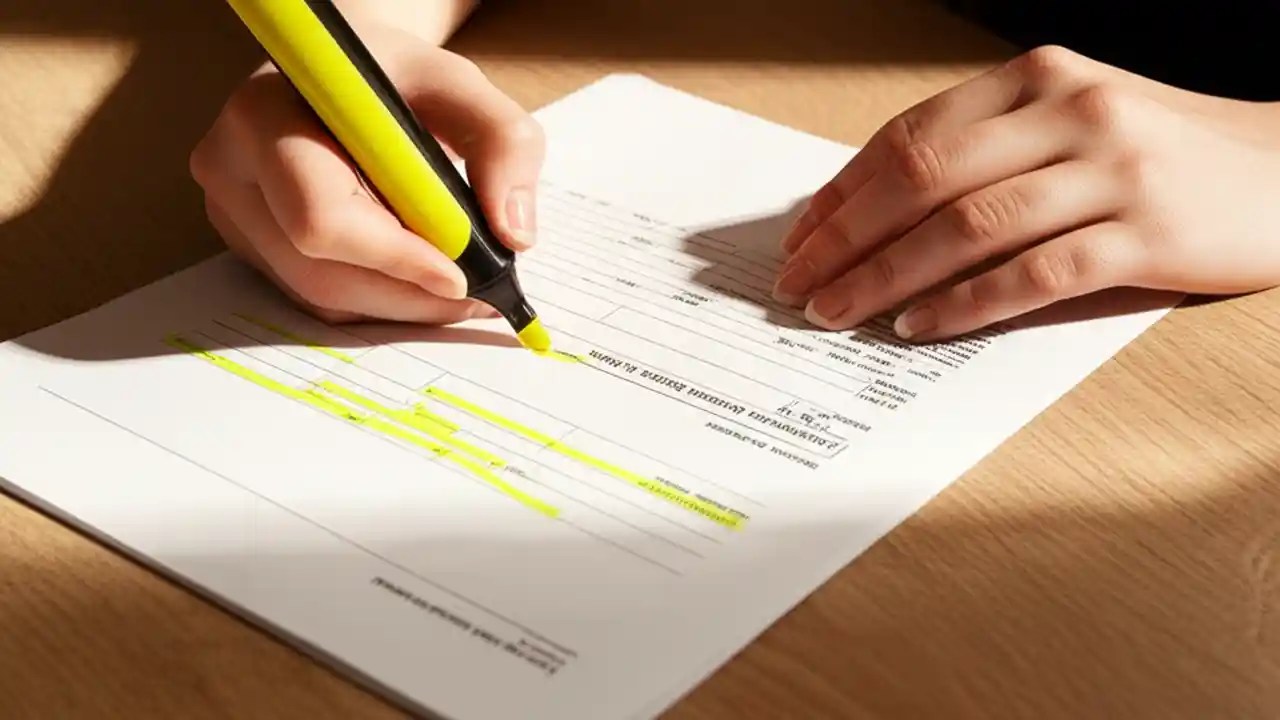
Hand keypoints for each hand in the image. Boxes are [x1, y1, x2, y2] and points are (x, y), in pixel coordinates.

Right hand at [189, 24, 543, 324]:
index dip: (395, 256)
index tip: (462, 274)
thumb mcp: (459, 84)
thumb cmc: (395, 75)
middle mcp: (231, 170)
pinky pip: (319, 299)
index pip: (321, 216)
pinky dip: (382, 301)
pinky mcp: (253, 248)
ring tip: (465, 290)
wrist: (345, 76)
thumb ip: (503, 143)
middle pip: (321, 273)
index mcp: (264, 116)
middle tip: (482, 296)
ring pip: (322, 298)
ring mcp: (233, 216)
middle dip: (411, 294)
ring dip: (402, 306)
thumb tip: (514, 235)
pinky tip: (425, 284)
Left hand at [774, 45, 1279, 340]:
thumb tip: (876, 204)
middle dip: (845, 236)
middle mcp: (1070, 111)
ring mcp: (1112, 170)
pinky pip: (1034, 275)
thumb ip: (988, 148)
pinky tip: (917, 326)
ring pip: (966, 227)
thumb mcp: (1072, 123)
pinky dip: (965, 304)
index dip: (843, 191)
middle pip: (924, 176)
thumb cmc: (1162, 153)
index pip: (911, 134)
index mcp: (1038, 78)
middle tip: (796, 283)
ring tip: (836, 312)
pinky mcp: (1148, 234)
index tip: (800, 236)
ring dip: (885, 276)